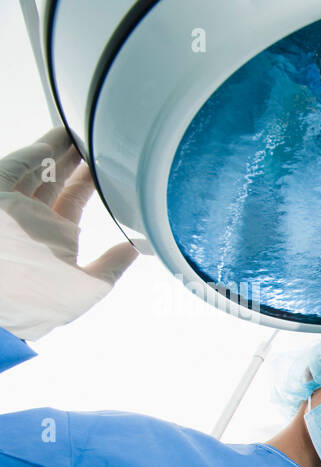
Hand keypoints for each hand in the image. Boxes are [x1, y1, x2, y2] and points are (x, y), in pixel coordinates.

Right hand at [0, 128, 138, 339]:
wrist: (2, 308)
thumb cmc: (38, 306)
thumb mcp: (87, 288)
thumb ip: (111, 267)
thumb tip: (135, 249)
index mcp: (54, 237)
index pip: (71, 201)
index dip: (86, 183)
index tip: (104, 166)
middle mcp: (33, 219)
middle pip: (53, 180)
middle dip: (71, 160)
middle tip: (92, 139)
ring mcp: (12, 207)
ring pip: (34, 170)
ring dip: (53, 151)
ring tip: (75, 132)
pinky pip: (12, 170)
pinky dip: (30, 156)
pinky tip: (51, 143)